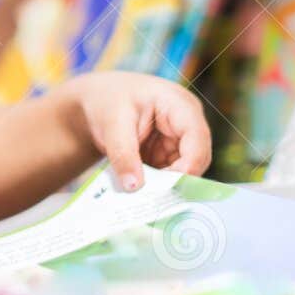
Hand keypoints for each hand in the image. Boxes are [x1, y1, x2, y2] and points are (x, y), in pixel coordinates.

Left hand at [65, 71, 211, 191]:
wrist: (97, 99)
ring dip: (165, 182)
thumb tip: (134, 187)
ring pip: (185, 169)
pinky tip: (139, 185)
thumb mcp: (112, 125)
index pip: (196, 137)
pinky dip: (157, 182)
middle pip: (197, 157)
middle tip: (150, 196)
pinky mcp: (170, 151)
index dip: (188, 165)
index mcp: (179, 104)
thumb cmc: (107, 101)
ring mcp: (180, 137)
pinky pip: (171, 172)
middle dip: (176, 178)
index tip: (166, 187)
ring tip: (140, 190)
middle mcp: (187, 121)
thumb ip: (123, 155)